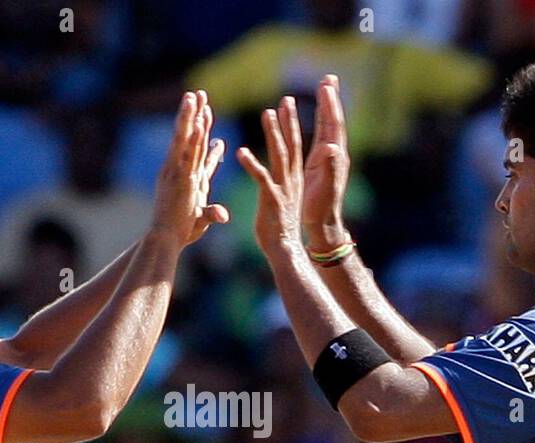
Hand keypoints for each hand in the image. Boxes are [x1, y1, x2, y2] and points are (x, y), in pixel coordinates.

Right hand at [151, 90, 228, 247]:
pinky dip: (193, 137)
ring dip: (190, 117)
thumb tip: (224, 213)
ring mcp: (178, 171)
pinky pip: (187, 153)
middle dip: (194, 114)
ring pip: (185, 138)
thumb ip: (213, 211)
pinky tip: (198, 122)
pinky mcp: (179, 177)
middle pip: (189, 137)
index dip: (202, 130)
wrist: (165, 239)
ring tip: (194, 96)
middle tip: (199, 94)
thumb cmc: (181, 232)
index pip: (196, 149)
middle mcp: (180, 169)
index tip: (206, 113)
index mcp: (187, 177)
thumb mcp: (202, 217)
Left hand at [235, 96, 304, 256]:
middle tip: (285, 100)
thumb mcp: (281, 200)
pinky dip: (251, 164)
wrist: (284, 249)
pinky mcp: (271, 199)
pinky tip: (240, 151)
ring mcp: (283, 189)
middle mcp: (292, 180)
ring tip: (267, 114)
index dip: (291, 125)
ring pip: (279, 156)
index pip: (294, 146)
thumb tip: (277, 173)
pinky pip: (261, 178)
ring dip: (273, 134)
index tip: (287, 106)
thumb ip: (279, 183)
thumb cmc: (278, 228)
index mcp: (293, 178)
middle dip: (288, 121)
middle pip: (291, 145)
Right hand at [303, 74, 350, 250]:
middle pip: (331, 120)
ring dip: (322, 107)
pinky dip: (313, 124)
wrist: (322, 224)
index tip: (326, 86)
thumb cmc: (322, 209)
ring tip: (319, 90)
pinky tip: (308, 118)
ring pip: (323, 127)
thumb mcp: (325, 188)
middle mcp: (332, 153)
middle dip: (329, 99)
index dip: (330, 105)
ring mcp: (325, 158)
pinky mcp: (317, 165)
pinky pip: (315, 138)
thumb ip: (329, 166)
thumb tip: (331, 146)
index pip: (333, 125)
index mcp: (334, 156)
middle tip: (328, 78)